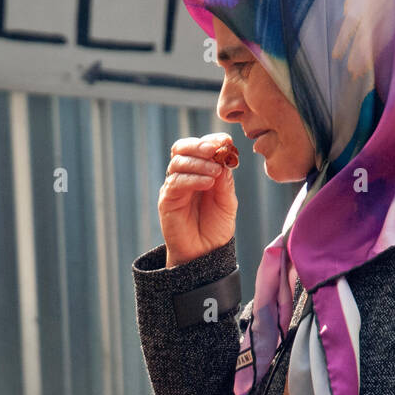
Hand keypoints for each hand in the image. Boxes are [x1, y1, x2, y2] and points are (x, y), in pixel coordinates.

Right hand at [159, 134, 237, 267]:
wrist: (205, 254)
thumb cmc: (216, 227)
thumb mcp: (227, 201)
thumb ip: (225, 181)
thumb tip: (224, 159)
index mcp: (200, 171)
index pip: (200, 147)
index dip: (211, 140)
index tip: (227, 141)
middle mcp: (184, 175)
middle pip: (183, 148)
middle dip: (200, 145)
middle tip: (216, 149)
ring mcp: (174, 187)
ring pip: (178, 162)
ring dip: (198, 162)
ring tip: (215, 172)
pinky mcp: (167, 200)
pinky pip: (176, 182)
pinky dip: (192, 178)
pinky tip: (208, 183)